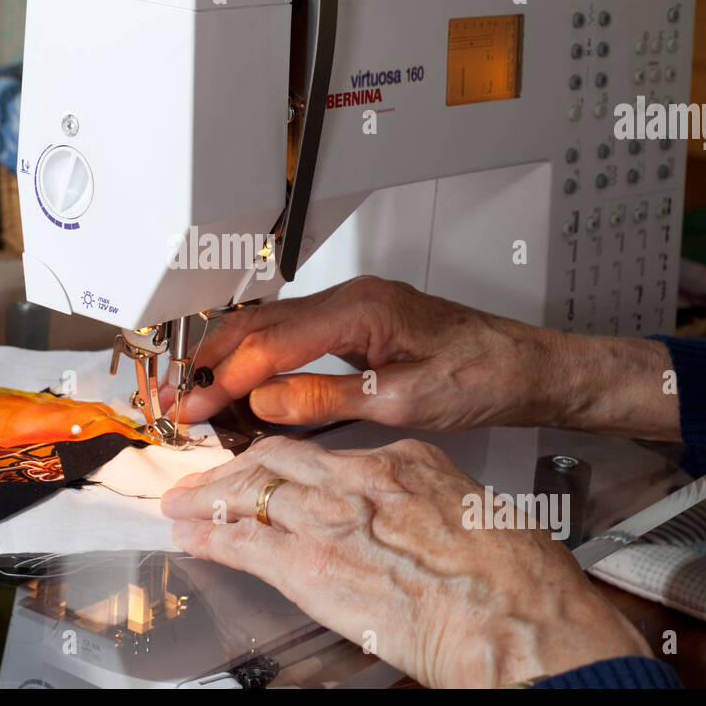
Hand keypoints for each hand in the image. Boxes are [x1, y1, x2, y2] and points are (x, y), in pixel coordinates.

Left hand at [162, 435, 652, 687]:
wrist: (517, 623)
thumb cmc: (516, 581)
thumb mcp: (477, 515)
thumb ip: (427, 507)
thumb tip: (411, 524)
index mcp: (406, 460)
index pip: (327, 452)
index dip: (290, 463)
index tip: (275, 470)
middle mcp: (361, 478)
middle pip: (277, 459)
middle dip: (234, 470)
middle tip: (207, 479)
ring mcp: (331, 518)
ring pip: (251, 493)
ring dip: (209, 499)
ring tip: (185, 505)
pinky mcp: (309, 565)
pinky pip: (244, 542)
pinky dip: (212, 537)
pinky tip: (194, 537)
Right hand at [167, 276, 679, 440]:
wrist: (527, 367)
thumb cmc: (482, 376)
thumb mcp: (401, 400)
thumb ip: (325, 398)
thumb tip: (262, 402)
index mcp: (359, 309)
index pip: (270, 343)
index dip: (225, 378)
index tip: (194, 407)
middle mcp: (350, 298)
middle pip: (259, 324)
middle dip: (213, 361)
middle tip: (178, 398)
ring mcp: (353, 307)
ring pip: (272, 326)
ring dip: (232, 358)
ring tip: (199, 392)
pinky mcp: (358, 323)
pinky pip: (294, 334)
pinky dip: (261, 358)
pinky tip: (247, 382)